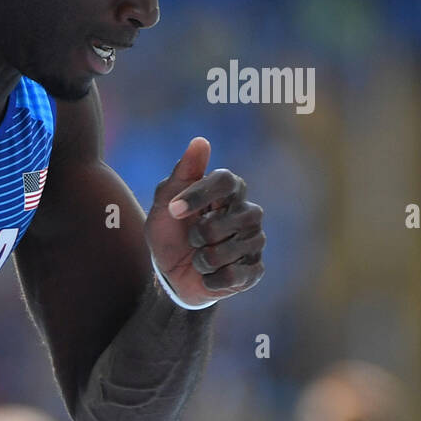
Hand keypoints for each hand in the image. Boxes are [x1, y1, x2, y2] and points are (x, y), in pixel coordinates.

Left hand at [145, 137, 264, 305]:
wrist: (170, 274)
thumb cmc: (170, 232)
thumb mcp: (165, 203)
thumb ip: (182, 174)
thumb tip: (200, 141)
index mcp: (229, 190)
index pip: (225, 180)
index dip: (198, 195)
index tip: (174, 209)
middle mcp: (249, 212)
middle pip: (225, 221)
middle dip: (196, 234)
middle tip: (192, 238)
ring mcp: (255, 241)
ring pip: (224, 252)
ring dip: (200, 259)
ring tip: (200, 257)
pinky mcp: (255, 270)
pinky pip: (231, 276)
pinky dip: (209, 278)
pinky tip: (209, 275)